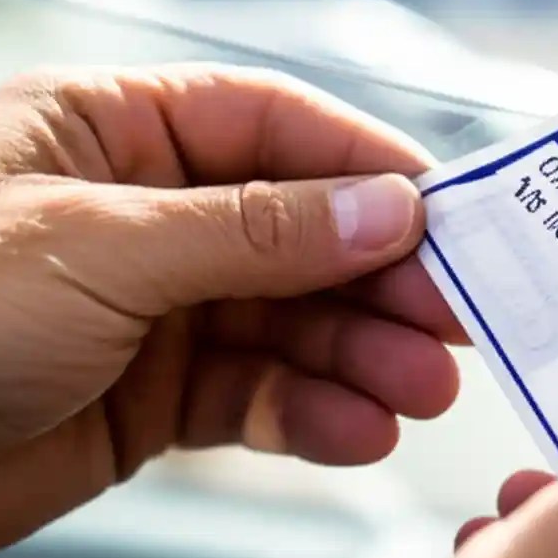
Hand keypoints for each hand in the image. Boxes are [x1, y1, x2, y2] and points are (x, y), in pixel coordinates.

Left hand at [0, 65, 464, 557]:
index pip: (276, 127)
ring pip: (291, 321)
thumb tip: (386, 209)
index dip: (368, 168)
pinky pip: (255, 394)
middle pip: (300, 233)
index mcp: (118, 129)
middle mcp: (148, 211)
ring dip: (361, 357)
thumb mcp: (104, 247)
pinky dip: (309, 413)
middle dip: (380, 282)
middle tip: (453, 322)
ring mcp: (156, 306)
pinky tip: (354, 431)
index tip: (448, 215)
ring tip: (419, 391)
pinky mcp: (155, 394)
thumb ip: (256, 232)